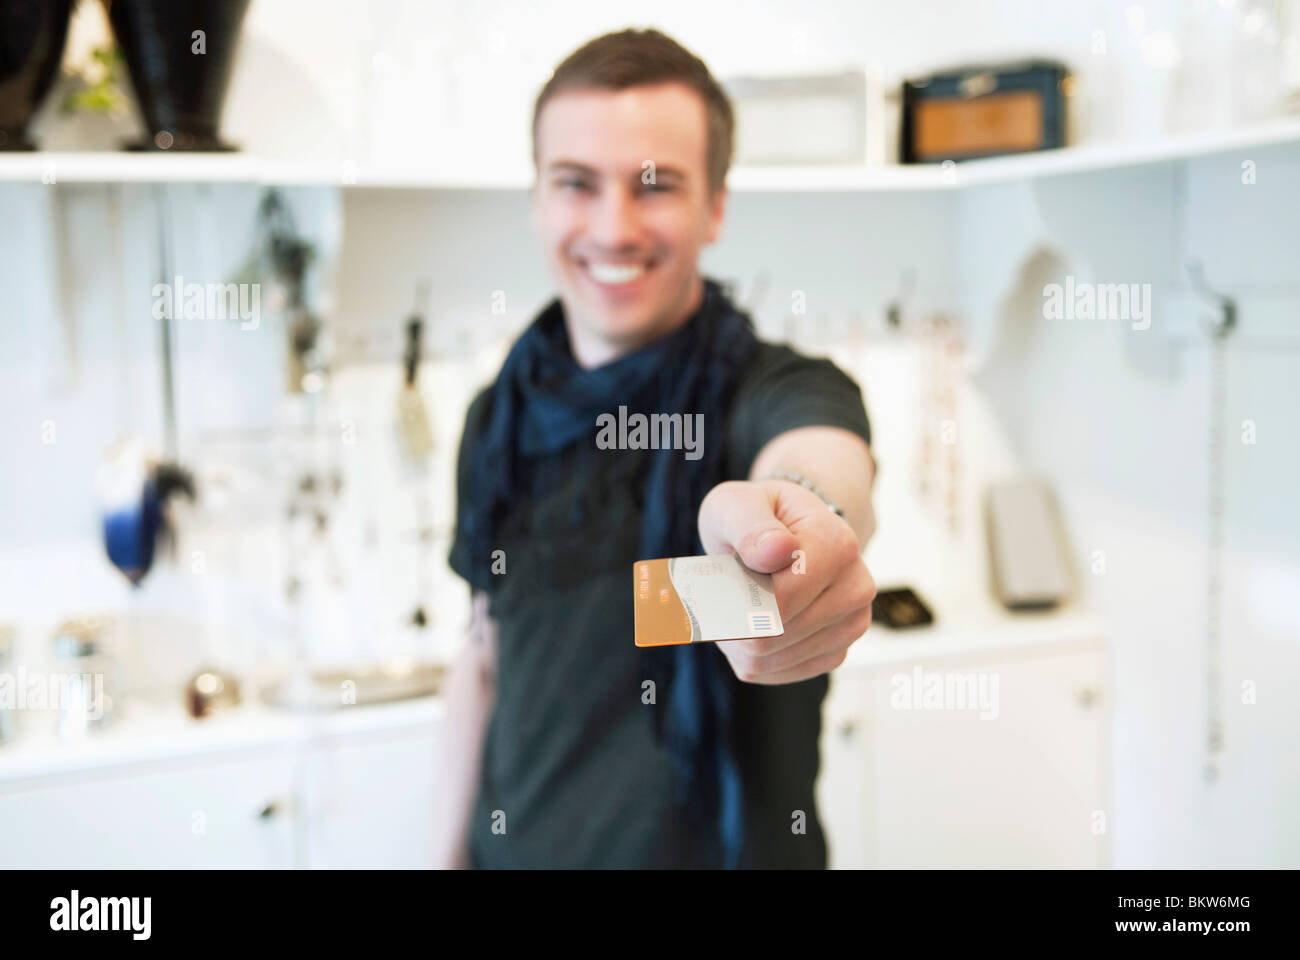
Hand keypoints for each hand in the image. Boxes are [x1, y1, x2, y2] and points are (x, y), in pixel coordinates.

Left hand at [697, 479, 875, 683]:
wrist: (787, 535)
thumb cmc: (758, 518)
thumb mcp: (739, 504)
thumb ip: (750, 522)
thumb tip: (777, 549)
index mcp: (839, 545)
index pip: (780, 599)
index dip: (737, 598)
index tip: (723, 579)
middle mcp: (857, 588)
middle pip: (773, 634)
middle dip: (734, 619)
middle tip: (725, 592)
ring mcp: (851, 625)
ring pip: (770, 658)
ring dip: (738, 639)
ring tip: (738, 605)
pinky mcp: (835, 654)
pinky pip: (775, 672)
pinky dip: (750, 655)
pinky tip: (752, 625)